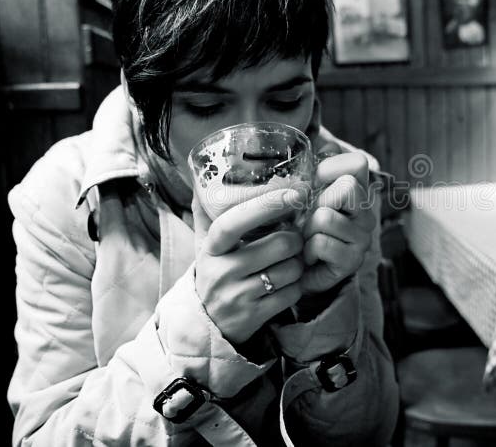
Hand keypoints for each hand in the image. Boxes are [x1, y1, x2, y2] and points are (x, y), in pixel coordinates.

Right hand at [192, 188, 306, 343]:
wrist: (205, 324)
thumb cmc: (214, 274)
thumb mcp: (205, 246)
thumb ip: (206, 213)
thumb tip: (197, 171)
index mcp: (211, 249)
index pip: (234, 222)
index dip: (265, 206)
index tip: (291, 193)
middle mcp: (222, 272)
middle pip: (278, 244)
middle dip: (295, 239)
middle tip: (295, 238)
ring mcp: (237, 296)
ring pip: (290, 269)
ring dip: (298, 263)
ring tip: (290, 262)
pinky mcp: (254, 317)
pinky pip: (292, 294)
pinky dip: (297, 286)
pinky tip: (288, 283)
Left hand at [301, 152, 375, 296]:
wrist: (296, 270)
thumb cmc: (298, 226)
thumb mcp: (302, 194)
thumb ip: (311, 170)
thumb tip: (322, 143)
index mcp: (356, 191)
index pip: (357, 162)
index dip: (330, 168)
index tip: (315, 183)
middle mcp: (366, 213)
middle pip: (348, 187)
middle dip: (318, 201)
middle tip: (309, 216)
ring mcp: (362, 238)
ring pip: (327, 217)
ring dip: (307, 229)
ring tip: (306, 239)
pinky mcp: (352, 261)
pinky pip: (322, 243)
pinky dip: (307, 251)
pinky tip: (309, 257)